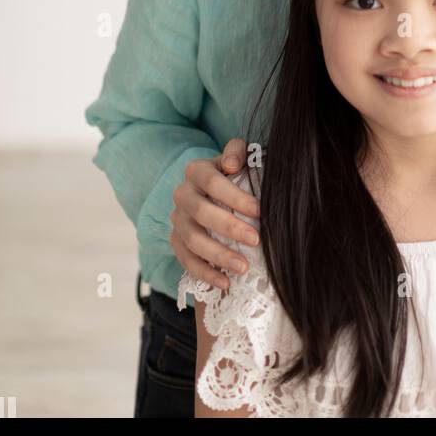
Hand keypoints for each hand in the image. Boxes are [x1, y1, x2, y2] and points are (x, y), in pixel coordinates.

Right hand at [169, 138, 257, 291]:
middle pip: (200, 212)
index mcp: (197, 170)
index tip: (260, 210)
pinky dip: (205, 273)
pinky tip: (226, 283)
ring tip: (244, 267)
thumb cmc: (234, 174)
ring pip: (192, 240)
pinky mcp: (176, 242)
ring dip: (218, 255)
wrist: (214, 191)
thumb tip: (232, 164)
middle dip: (229, 227)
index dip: (235, 196)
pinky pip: (186, 261)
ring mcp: (177, 220)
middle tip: (256, 240)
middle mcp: (182, 194)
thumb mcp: (238, 157)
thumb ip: (238, 152)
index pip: (212, 181)